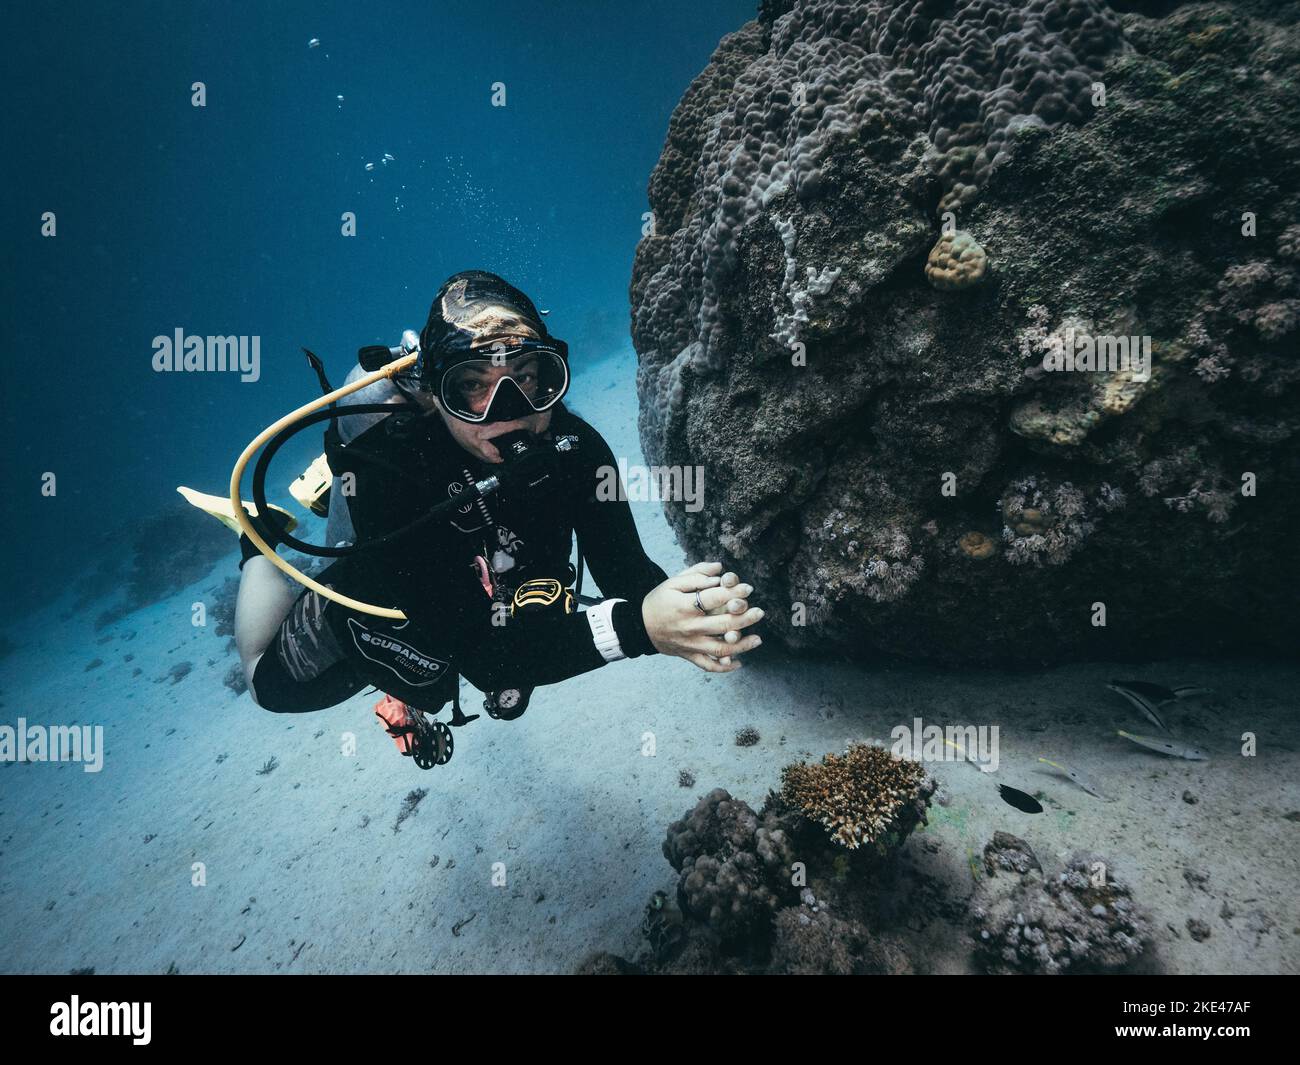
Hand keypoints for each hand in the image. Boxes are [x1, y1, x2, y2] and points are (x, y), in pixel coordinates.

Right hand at [641, 561, 762, 672]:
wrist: (639, 626)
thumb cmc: (659, 601)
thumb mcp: (673, 582)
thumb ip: (697, 574)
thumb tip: (720, 569)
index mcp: (685, 606)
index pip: (714, 598)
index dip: (733, 592)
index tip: (748, 588)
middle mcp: (689, 627)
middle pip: (722, 624)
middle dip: (745, 618)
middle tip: (760, 612)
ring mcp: (690, 644)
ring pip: (720, 648)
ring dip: (742, 645)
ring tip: (758, 639)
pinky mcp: (688, 656)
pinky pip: (708, 665)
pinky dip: (724, 667)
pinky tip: (738, 663)